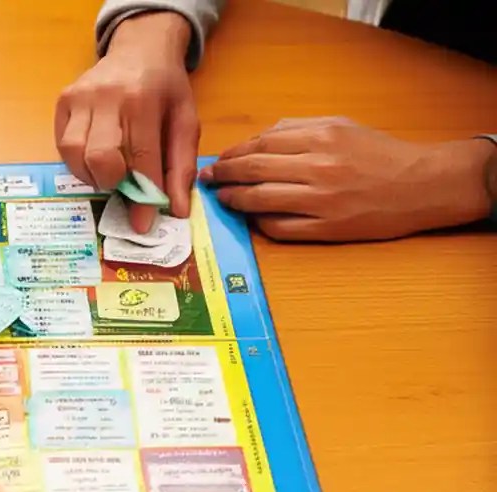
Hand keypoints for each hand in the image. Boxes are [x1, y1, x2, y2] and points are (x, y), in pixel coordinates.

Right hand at [54, 11, 198, 232]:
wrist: (140, 49)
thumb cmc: (166, 89)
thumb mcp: (186, 121)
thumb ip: (181, 166)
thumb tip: (174, 210)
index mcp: (143, 100)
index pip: (141, 158)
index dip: (142, 196)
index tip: (143, 223)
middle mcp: (107, 97)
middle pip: (100, 159)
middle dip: (113, 183)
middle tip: (124, 185)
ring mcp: (79, 97)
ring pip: (74, 154)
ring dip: (91, 175)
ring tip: (109, 172)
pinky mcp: (63, 101)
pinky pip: (62, 145)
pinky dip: (78, 161)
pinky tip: (94, 156)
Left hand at [200, 119, 495, 240]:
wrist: (421, 185)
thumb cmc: (379, 153)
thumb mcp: (341, 126)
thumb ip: (297, 129)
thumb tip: (254, 141)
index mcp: (322, 137)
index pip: (260, 144)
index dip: (232, 154)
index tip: (217, 160)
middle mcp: (319, 167)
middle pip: (253, 171)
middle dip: (222, 175)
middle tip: (207, 180)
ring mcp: (321, 201)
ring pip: (260, 200)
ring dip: (233, 199)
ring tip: (221, 197)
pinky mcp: (326, 229)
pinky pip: (279, 227)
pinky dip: (260, 222)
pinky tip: (252, 217)